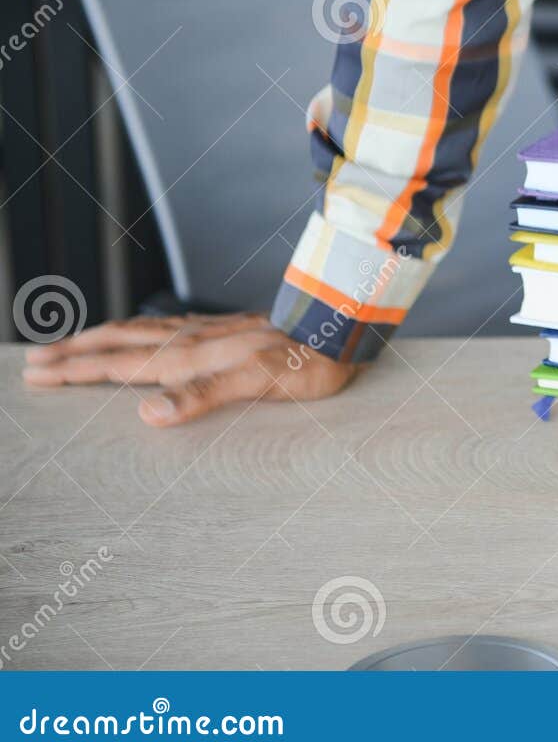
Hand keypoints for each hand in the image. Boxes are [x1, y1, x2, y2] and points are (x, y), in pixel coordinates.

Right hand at [22, 312, 356, 426]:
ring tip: (71, 342)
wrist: (340, 328)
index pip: (118, 363)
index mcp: (190, 356)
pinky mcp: (225, 328)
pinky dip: (136, 331)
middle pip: (118, 343)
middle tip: (33, 359)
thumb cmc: (306, 361)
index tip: (36, 373)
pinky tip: (140, 333)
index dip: (76, 370)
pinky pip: (164, 328)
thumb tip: (147, 413)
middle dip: (74, 352)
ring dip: (100, 337)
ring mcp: (207, 330)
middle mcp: (191, 339)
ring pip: (139, 331)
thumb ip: (202, 396)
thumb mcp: (258, 382)